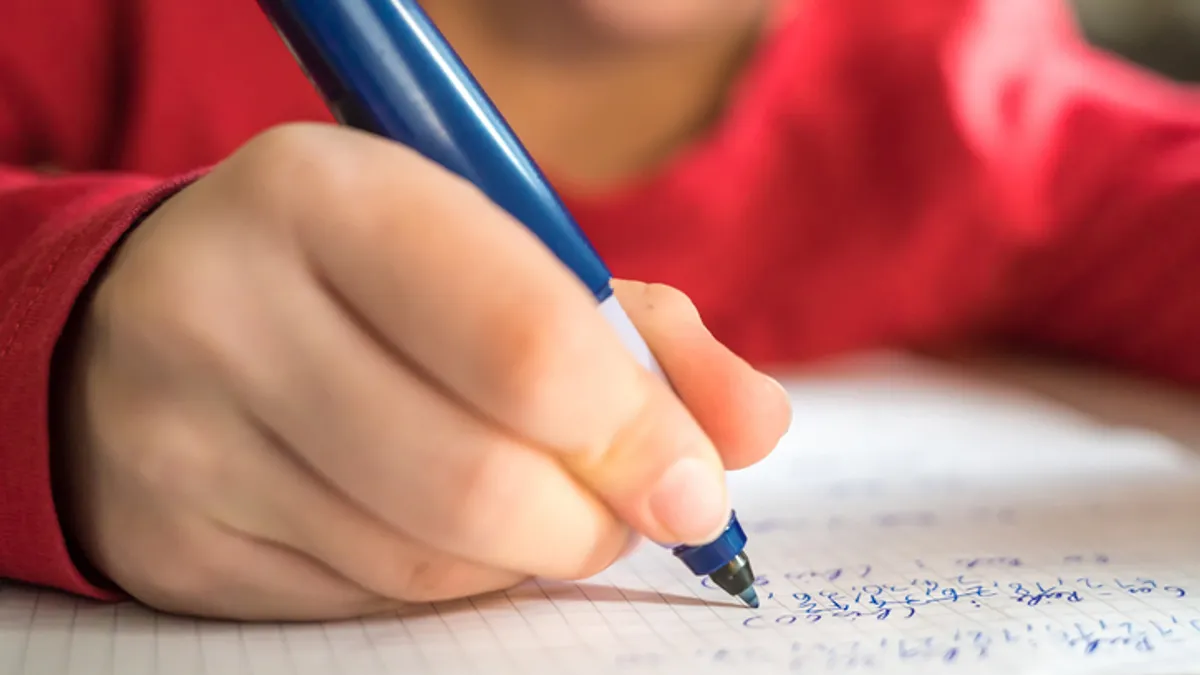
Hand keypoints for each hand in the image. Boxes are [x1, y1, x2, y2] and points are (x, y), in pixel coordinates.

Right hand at [58, 123, 790, 620]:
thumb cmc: (368, 273)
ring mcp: (181, 435)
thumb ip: (640, 329)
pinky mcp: (170, 539)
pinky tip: (436, 523)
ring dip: (525, 554)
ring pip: (425, 558)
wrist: (158, 313)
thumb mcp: (495, 247)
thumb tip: (753, 428)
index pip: (521, 339)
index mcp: (328, 195)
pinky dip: (443, 579)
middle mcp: (227, 307)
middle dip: (591, 519)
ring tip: (537, 503)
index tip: (698, 484)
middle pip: (476, 479)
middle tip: (631, 511)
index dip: (636, 430)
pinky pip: (363, 601)